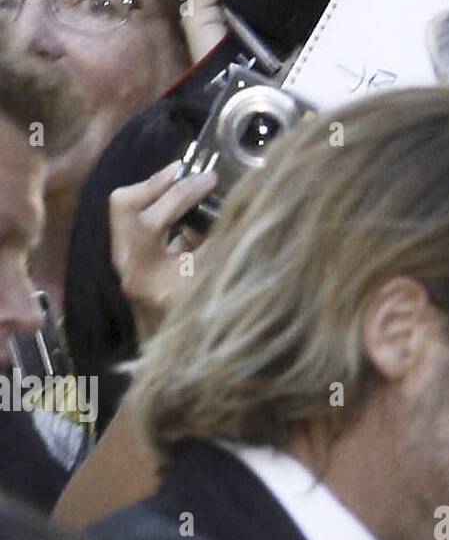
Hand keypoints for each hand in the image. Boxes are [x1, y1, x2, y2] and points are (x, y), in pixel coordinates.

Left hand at [110, 162, 215, 338]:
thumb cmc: (207, 329)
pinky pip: (137, 228)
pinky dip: (161, 214)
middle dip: (158, 183)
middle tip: (188, 172)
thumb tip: (232, 205)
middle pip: (124, 205)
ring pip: (126, 213)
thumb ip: (222, 246)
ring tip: (187, 187)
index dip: (183, 193)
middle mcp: (129, 272)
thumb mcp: (220, 285)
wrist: (185, 367)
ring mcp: (127, 270)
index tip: (210, 180)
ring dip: (157, 195)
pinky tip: (189, 217)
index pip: (151, 219)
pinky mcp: (134, 270)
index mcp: (148, 279)